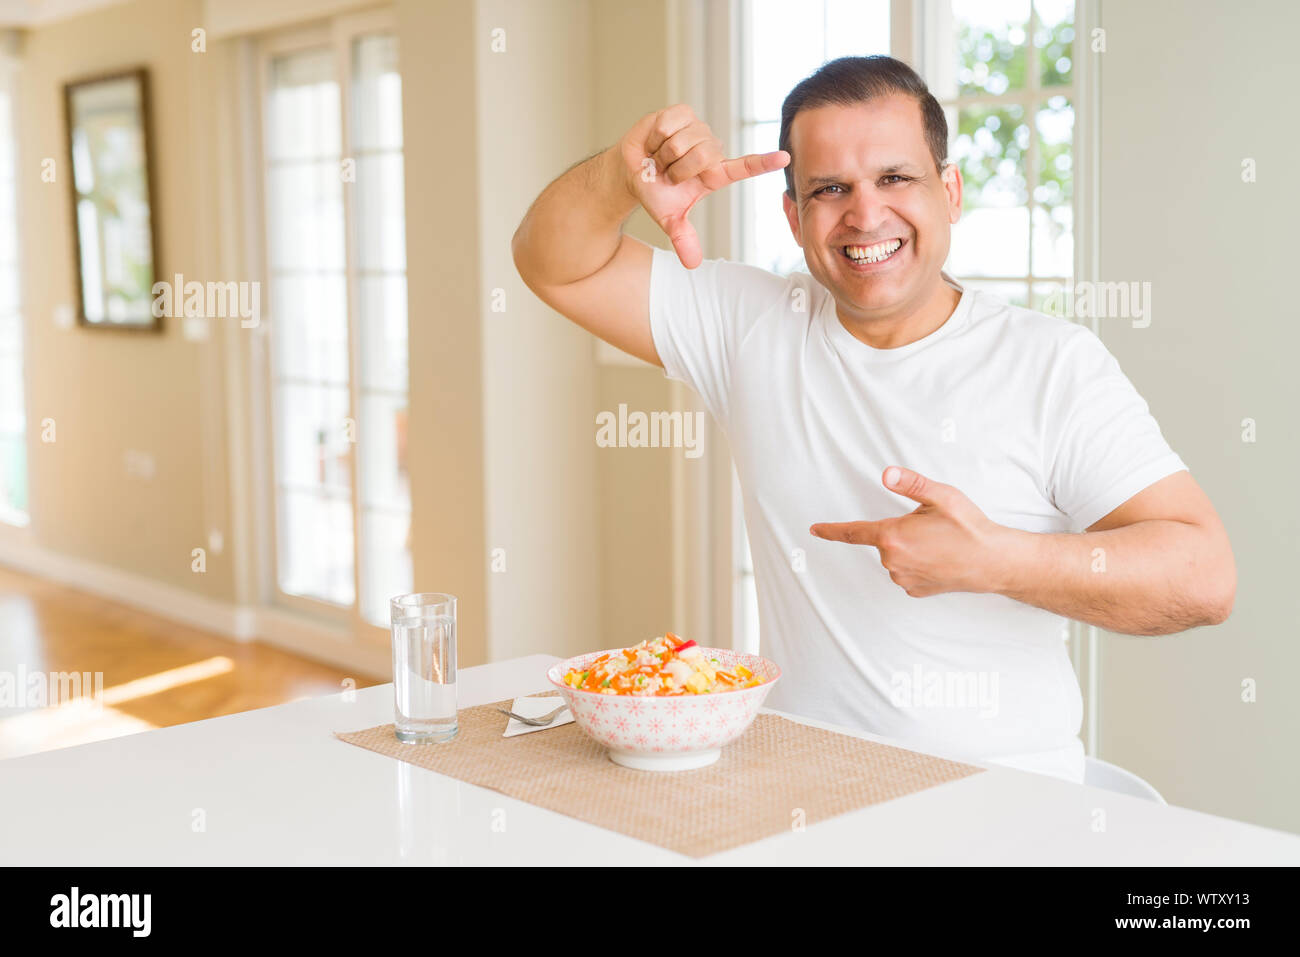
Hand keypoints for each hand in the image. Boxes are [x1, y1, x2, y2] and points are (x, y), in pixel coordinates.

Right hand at [619, 104, 788, 268]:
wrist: (632, 171)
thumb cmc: (656, 192)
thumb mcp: (669, 219)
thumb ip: (683, 239)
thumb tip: (692, 264)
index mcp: (714, 174)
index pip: (743, 168)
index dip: (763, 163)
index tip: (784, 158)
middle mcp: (710, 149)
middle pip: (703, 155)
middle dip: (678, 170)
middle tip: (668, 174)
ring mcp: (697, 129)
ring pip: (683, 142)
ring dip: (663, 155)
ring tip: (659, 158)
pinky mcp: (681, 112)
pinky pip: (669, 125)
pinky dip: (655, 139)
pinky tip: (654, 142)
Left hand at [810, 466, 1009, 596]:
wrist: (994, 562)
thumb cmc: (969, 527)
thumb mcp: (941, 497)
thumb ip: (910, 484)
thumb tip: (886, 474)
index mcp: (892, 536)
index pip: (852, 532)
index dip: (831, 530)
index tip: (815, 529)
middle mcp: (892, 561)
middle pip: (883, 541)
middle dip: (901, 531)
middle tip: (933, 529)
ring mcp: (902, 578)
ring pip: (895, 557)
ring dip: (910, 548)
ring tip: (940, 544)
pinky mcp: (914, 590)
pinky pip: (907, 572)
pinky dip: (918, 564)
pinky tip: (940, 560)